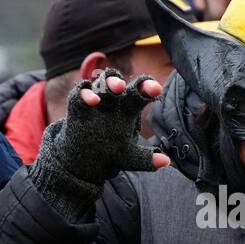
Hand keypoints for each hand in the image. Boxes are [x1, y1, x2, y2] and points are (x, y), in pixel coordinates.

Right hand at [44, 68, 168, 183]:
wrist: (84, 160)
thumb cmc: (111, 153)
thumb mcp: (129, 157)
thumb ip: (146, 158)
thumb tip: (166, 162)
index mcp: (128, 107)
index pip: (140, 91)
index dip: (147, 87)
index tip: (156, 90)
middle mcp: (112, 100)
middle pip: (118, 82)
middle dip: (121, 81)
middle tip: (124, 87)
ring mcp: (96, 101)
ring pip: (101, 82)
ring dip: (107, 82)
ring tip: (117, 88)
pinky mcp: (78, 106)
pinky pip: (80, 94)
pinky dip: (85, 93)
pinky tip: (93, 100)